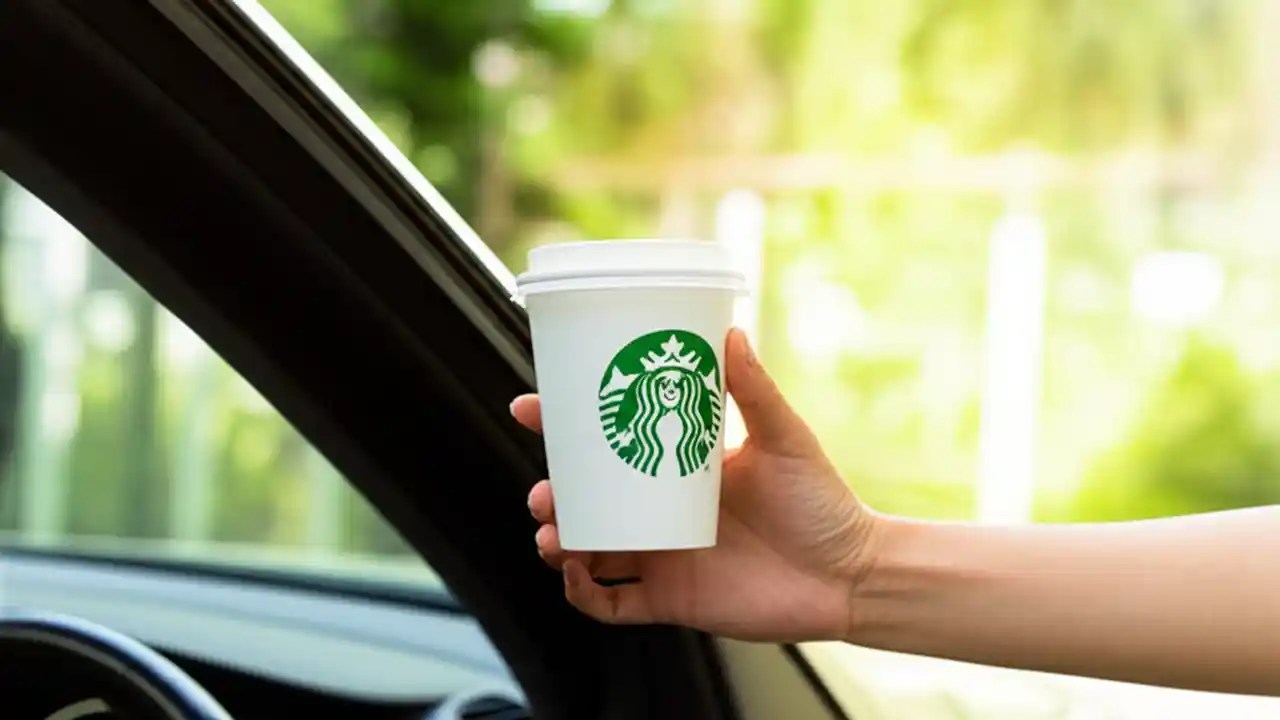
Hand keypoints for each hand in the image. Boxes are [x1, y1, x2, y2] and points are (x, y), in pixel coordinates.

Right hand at [510, 328, 880, 641]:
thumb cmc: (821, 504)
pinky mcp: (670, 601)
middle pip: (585, 503)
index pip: (606, 446)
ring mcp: (662, 558)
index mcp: (676, 470)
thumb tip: (730, 331)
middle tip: (545, 489)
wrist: (850, 574)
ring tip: (553, 532)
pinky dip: (582, 594)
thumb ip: (754, 390)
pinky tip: (577, 573)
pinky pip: (609, 604)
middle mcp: (660, 514)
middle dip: (552, 494)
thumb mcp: (783, 437)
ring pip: (586, 552)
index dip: (561, 430)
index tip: (531, 407)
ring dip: (557, 542)